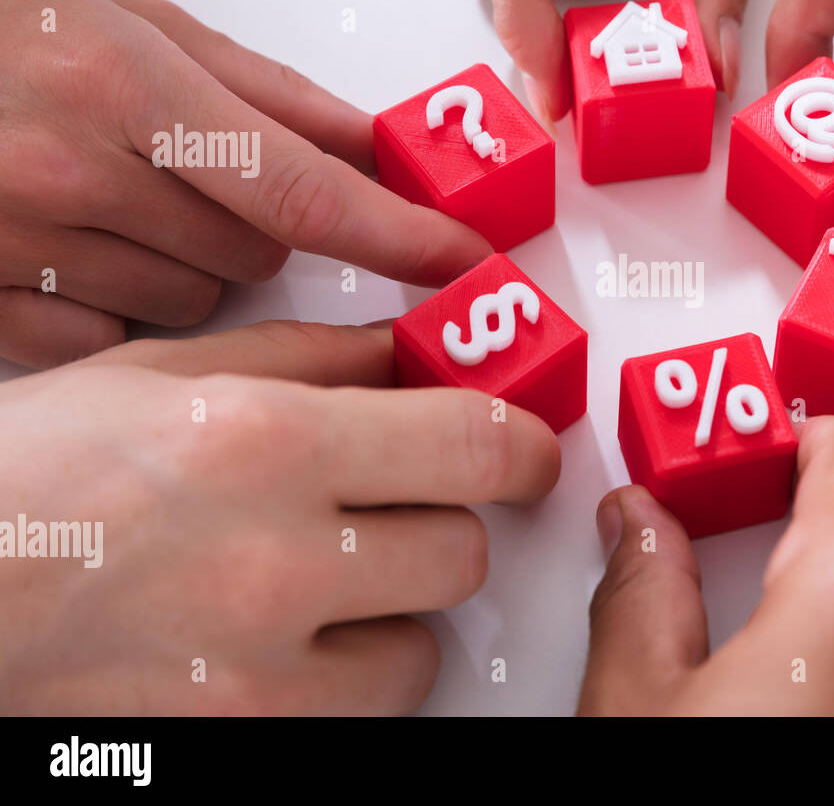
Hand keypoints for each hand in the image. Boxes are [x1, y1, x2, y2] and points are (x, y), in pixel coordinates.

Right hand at [0, 0, 491, 368]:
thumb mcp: (135, 26)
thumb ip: (268, 95)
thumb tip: (374, 147)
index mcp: (123, 84)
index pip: (305, 191)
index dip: (398, 236)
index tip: (462, 264)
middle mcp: (70, 172)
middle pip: (255, 259)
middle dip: (256, 233)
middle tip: (193, 181)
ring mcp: (19, 249)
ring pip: (192, 305)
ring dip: (185, 266)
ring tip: (114, 205)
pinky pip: (113, 337)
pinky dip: (116, 304)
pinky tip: (67, 250)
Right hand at [0, 320, 559, 713]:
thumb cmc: (30, 480)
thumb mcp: (163, 377)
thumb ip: (311, 359)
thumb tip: (411, 353)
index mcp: (261, 440)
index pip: (474, 444)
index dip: (524, 446)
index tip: (526, 451)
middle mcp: (273, 558)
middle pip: (463, 549)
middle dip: (441, 522)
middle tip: (388, 508)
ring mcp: (257, 668)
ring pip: (425, 644)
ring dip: (397, 608)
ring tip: (322, 580)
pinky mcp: (242, 738)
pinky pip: (366, 711)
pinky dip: (352, 677)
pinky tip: (289, 640)